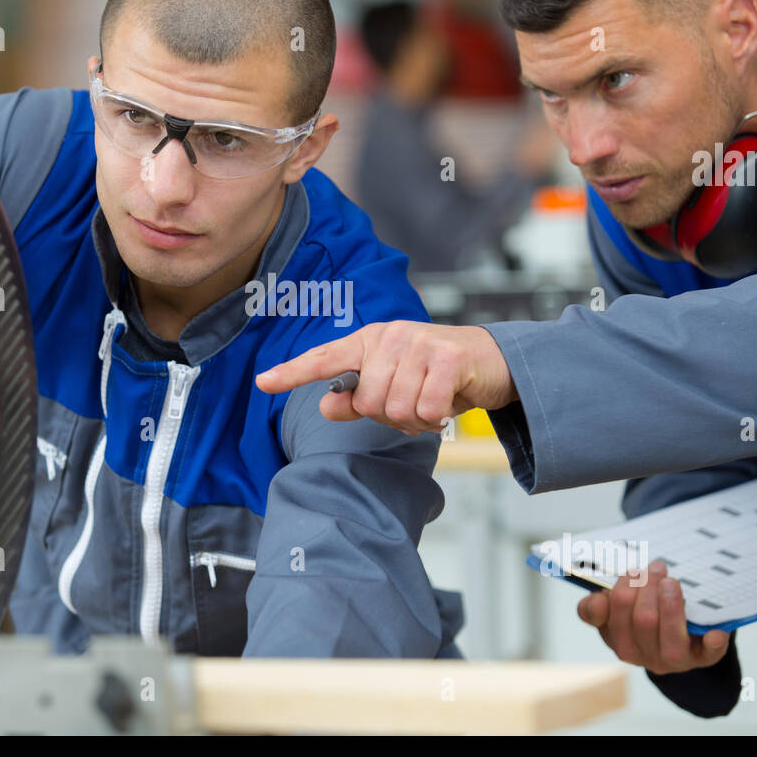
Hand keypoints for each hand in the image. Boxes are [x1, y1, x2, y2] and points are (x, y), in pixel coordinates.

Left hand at [254, 321, 517, 433]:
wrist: (493, 362)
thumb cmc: (438, 375)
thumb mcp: (395, 387)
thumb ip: (357, 399)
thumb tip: (325, 406)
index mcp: (370, 341)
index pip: (325, 358)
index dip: (292, 372)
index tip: (263, 382)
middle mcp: (391, 336)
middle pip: (367, 403)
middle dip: (391, 416)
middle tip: (415, 404)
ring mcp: (420, 343)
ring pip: (396, 409)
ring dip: (417, 419)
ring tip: (432, 402)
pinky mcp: (448, 358)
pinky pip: (425, 410)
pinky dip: (438, 417)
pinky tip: (449, 403)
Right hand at [577, 560, 729, 674]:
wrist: (678, 637)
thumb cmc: (645, 611)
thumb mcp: (619, 606)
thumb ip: (599, 604)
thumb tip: (597, 602)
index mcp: (615, 637)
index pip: (605, 616)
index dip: (619, 591)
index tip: (632, 572)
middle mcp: (639, 654)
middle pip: (642, 620)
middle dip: (649, 587)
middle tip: (657, 567)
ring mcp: (671, 660)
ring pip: (670, 637)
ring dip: (672, 605)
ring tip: (672, 582)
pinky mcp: (701, 659)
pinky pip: (708, 655)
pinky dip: (712, 644)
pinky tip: (715, 633)